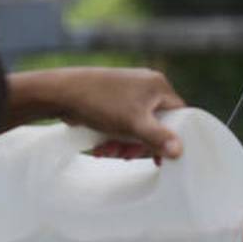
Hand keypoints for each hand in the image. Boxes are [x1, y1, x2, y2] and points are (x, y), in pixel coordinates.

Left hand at [4, 67, 185, 159]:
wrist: (62, 93)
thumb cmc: (101, 103)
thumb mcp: (134, 124)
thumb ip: (159, 138)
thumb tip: (180, 151)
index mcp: (158, 85)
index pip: (179, 115)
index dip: (171, 137)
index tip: (159, 156)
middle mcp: (147, 84)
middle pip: (156, 123)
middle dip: (139, 144)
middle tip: (126, 156)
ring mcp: (130, 91)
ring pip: (138, 126)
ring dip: (125, 143)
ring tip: (108, 151)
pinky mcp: (115, 98)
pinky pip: (124, 122)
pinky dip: (116, 136)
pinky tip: (103, 146)